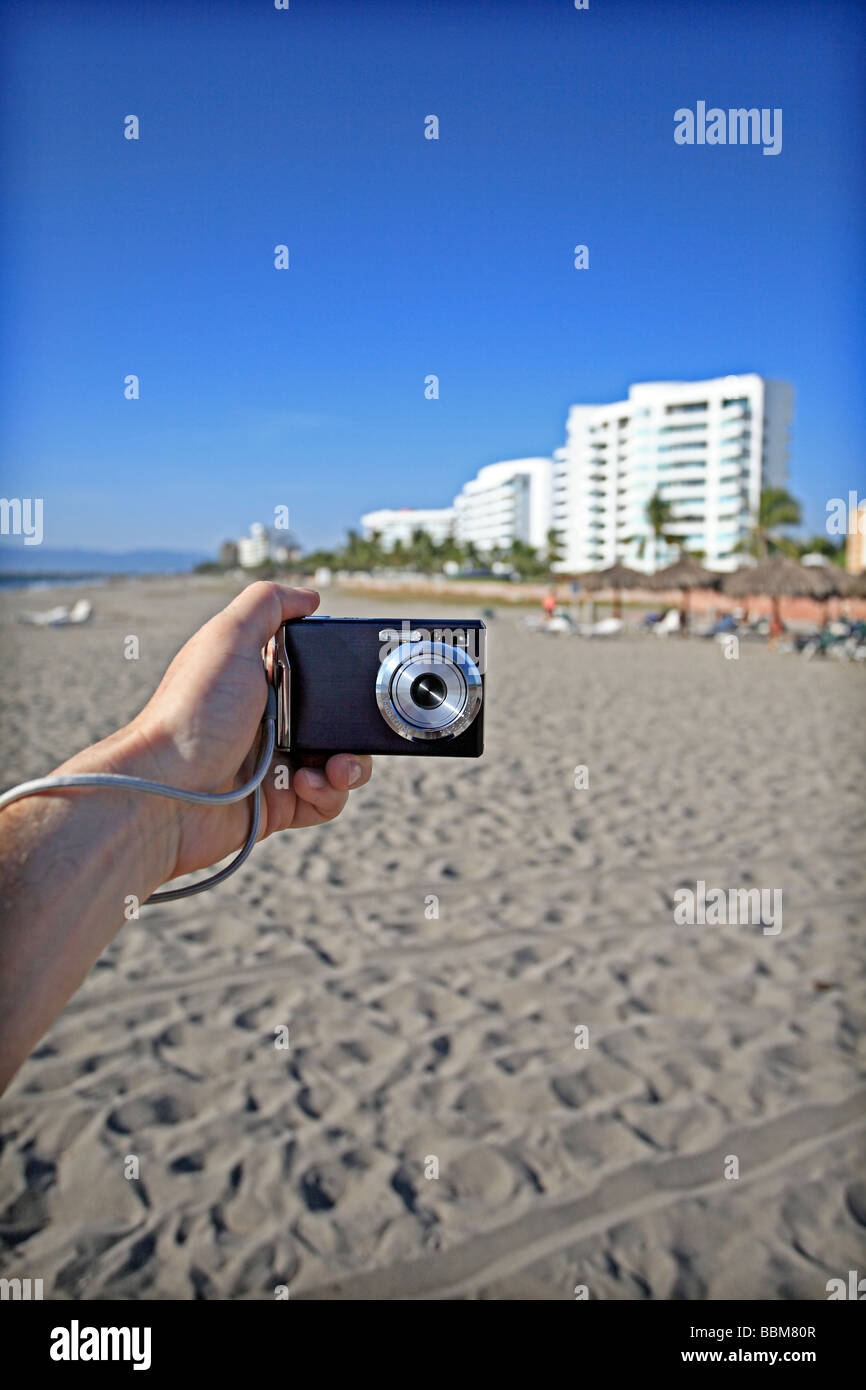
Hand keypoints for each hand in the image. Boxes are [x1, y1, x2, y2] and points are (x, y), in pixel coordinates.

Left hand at [121, 582, 372, 882]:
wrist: (166, 792)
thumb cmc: (191, 712)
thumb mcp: (227, 639)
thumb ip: (267, 604)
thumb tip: (311, 597)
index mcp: (261, 678)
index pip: (319, 669)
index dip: (342, 672)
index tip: (360, 677)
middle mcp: (272, 719)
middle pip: (338, 717)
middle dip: (357, 726)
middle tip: (355, 730)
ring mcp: (279, 762)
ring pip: (342, 761)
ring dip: (351, 764)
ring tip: (335, 768)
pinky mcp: (282, 803)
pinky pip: (327, 800)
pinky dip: (329, 793)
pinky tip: (306, 784)